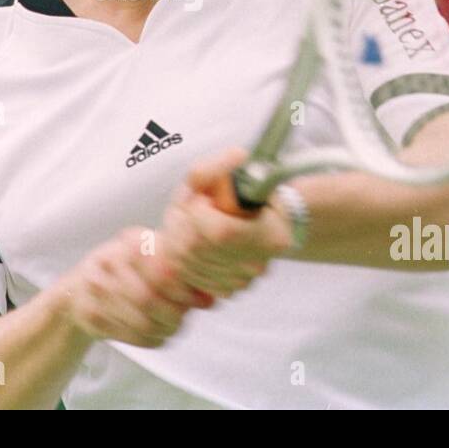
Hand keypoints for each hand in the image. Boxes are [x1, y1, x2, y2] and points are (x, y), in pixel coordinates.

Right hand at [55, 227, 215, 348]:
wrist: (80, 290)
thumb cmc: (128, 272)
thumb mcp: (155, 259)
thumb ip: (183, 274)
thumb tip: (211, 299)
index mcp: (132, 240)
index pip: (165, 273)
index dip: (187, 293)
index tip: (200, 302)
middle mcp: (109, 260)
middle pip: (150, 300)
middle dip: (174, 315)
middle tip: (181, 318)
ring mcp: (96, 288)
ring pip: (142, 323)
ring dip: (163, 329)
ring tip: (169, 325)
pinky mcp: (90, 315)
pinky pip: (131, 336)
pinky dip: (150, 338)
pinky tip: (153, 331)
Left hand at [160, 147, 295, 298]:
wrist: (260, 221)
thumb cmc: (243, 195)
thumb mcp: (230, 174)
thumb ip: (227, 164)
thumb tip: (238, 156)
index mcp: (270, 233)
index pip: (220, 232)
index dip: (200, 213)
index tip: (202, 200)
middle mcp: (259, 264)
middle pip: (197, 249)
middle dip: (183, 225)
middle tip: (191, 211)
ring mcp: (243, 282)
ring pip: (187, 265)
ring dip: (178, 240)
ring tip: (192, 224)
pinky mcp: (226, 291)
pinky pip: (188, 278)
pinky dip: (182, 259)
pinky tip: (193, 243)